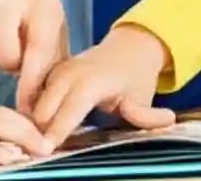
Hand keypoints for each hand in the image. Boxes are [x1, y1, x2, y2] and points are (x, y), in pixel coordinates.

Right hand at [0, 0, 69, 115]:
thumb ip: (44, 85)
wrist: (16, 22)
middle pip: (0, 43)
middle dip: (6, 63)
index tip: (25, 104)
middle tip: (12, 65)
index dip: (30, 81)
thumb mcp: (51, 62)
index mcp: (46, 6)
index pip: (38, 47)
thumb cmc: (37, 46)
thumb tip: (28, 115)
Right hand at [31, 25, 176, 147]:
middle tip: (41, 153)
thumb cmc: (135, 76)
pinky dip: (34, 112)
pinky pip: (34, 96)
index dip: (55, 133)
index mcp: (88, 82)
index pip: (65, 112)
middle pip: (42, 111)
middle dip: (39, 132)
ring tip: (36, 143)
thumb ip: (146, 113)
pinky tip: (38, 129)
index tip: (46, 151)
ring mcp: (56, 72)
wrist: (129, 47)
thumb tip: (166, 120)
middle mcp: (67, 75)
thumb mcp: (143, 96)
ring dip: (34, 123)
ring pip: (34, 104)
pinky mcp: (51, 73)